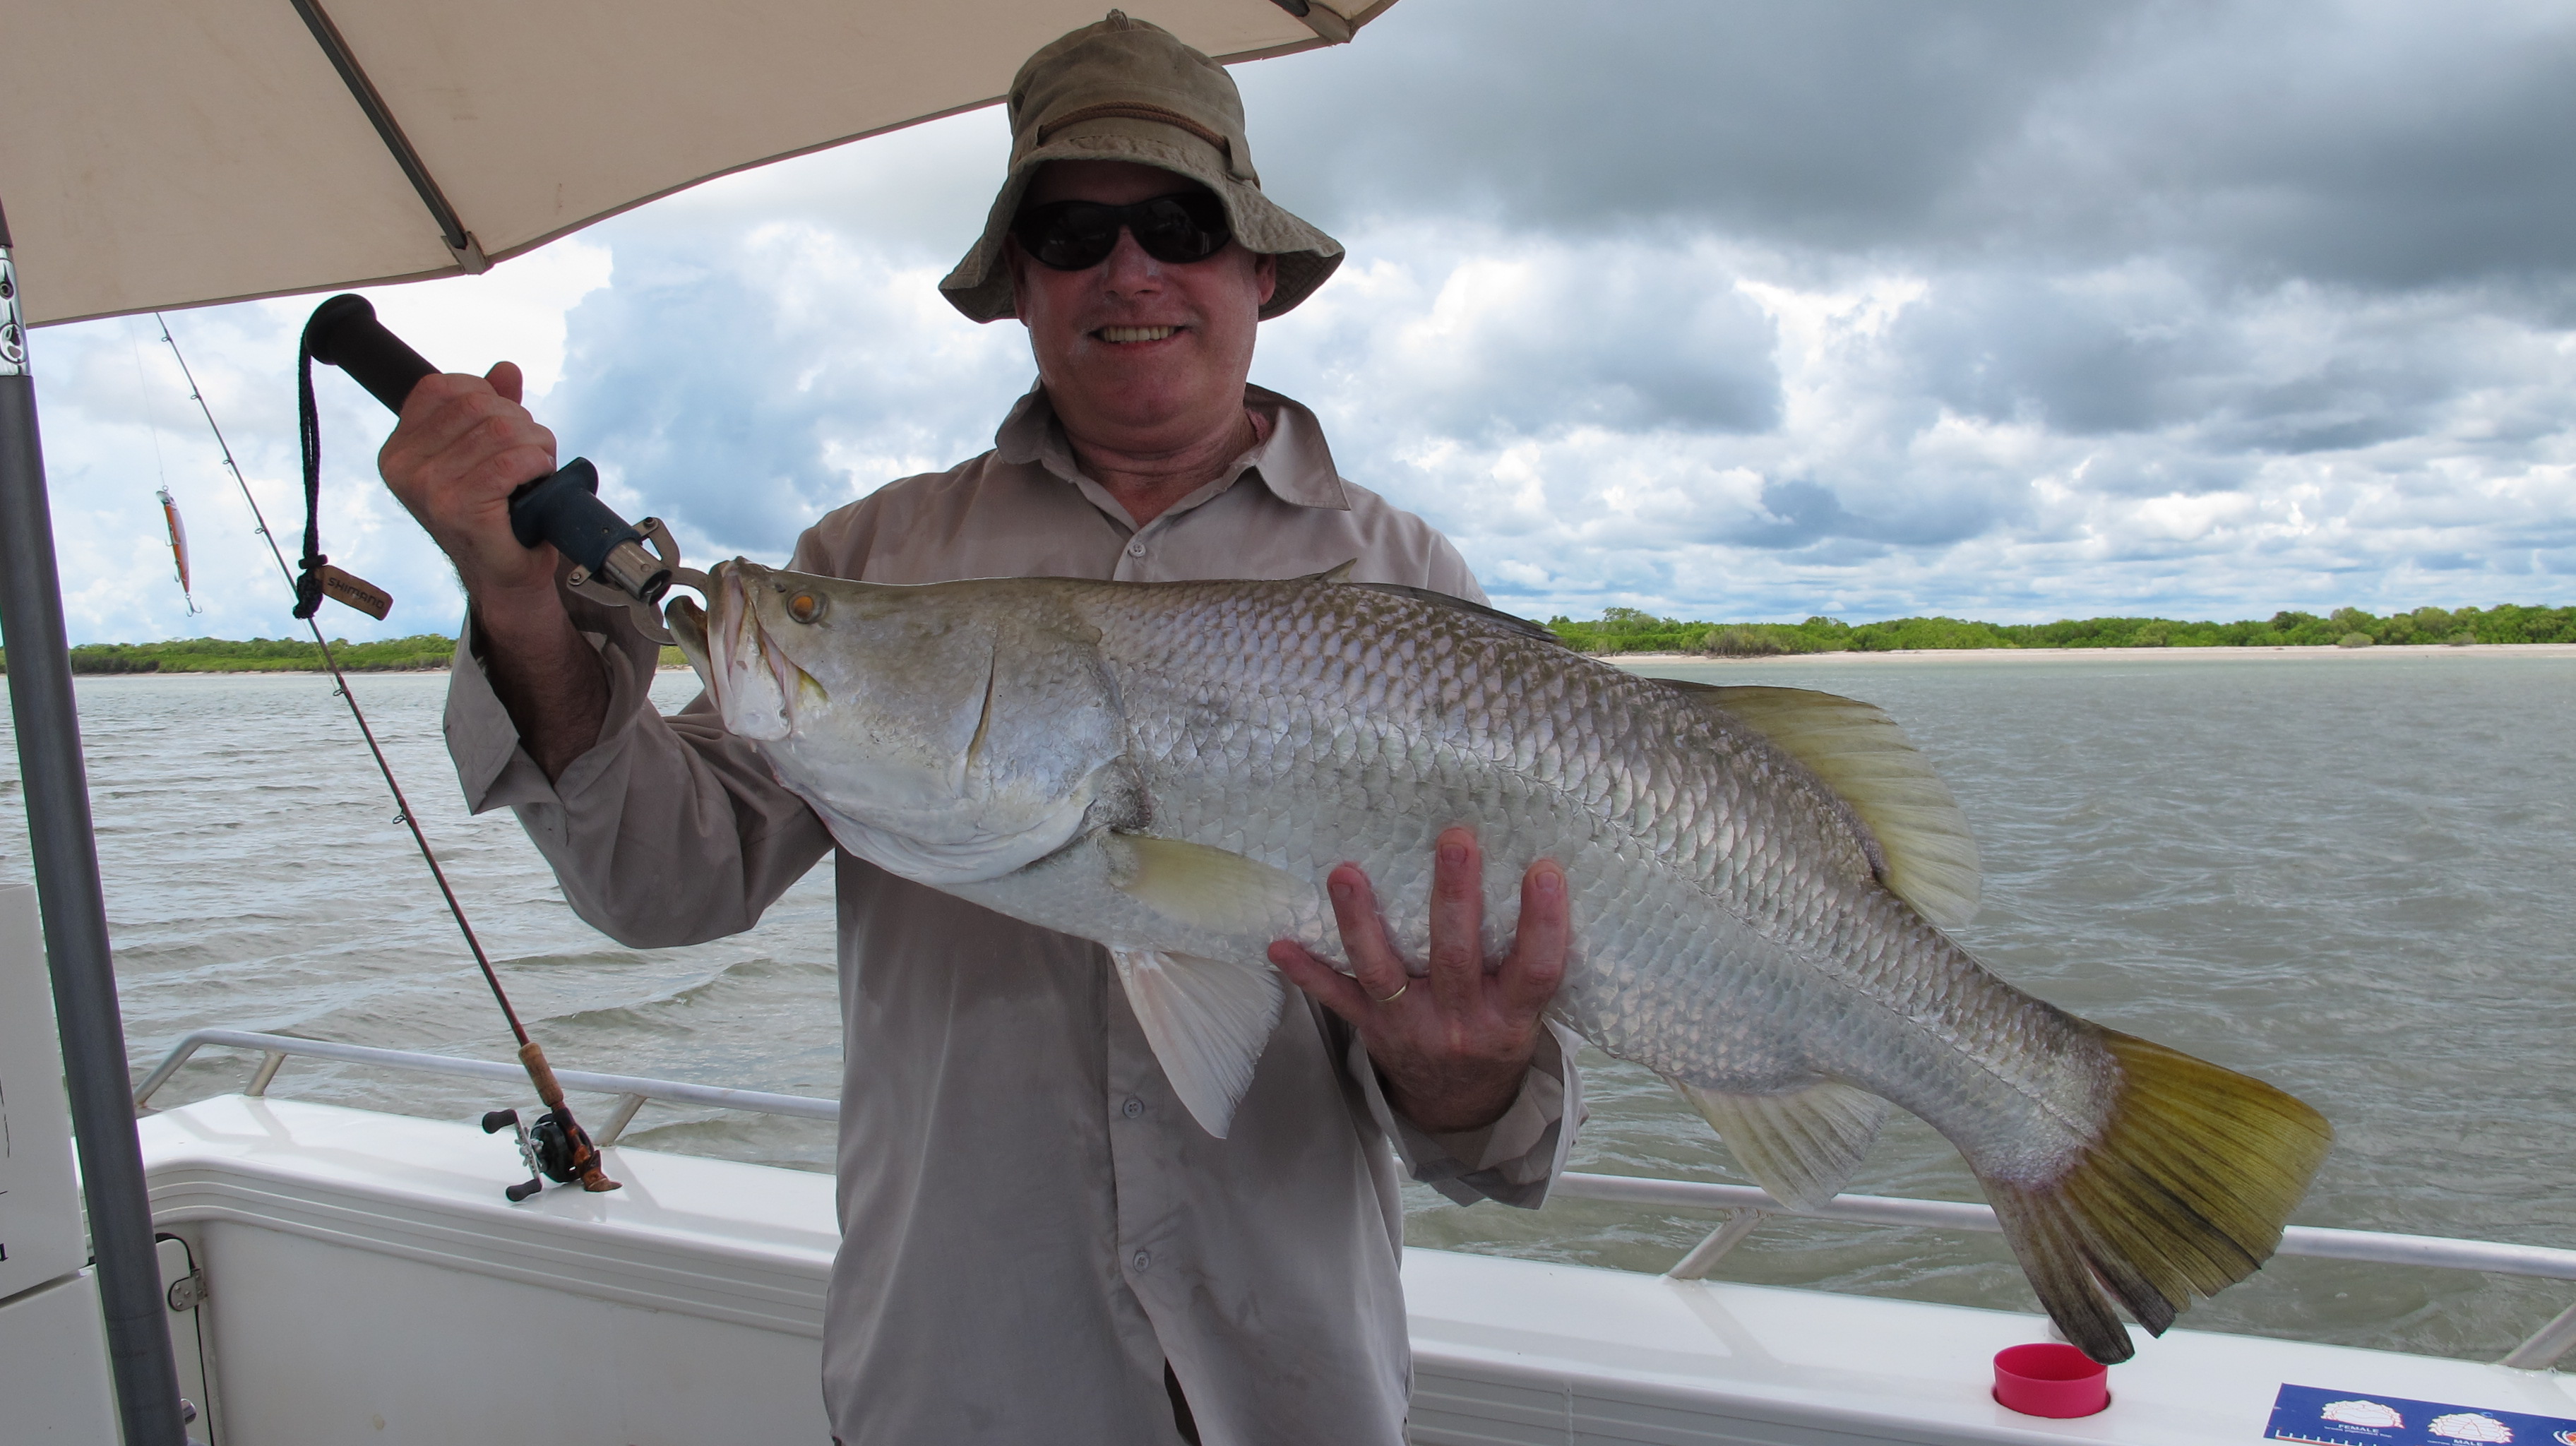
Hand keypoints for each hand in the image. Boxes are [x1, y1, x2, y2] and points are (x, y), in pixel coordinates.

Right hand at [377, 361, 560, 614]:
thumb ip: (491, 409)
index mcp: (399, 450)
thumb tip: (506, 370)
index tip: (505, 425)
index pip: (442, 387)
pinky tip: (539, 478)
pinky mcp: (460, 509)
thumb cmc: (496, 514)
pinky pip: (510, 462)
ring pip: (501, 430)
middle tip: (530, 452)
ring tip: (537, 466)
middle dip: (519, 421)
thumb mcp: (485, 453)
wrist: (505, 576)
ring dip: (535, 443)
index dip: (487, 395)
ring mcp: (429, 489)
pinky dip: (537, 463)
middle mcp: (404, 467)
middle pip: (478, 405)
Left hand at [1269, 827, 1568, 1133]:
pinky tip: (1278, 944)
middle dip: (1455, 896)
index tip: (1544, 870)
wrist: (1460, 1105)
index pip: (1537, 970)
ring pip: (1385, 972)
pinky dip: (1307, 973)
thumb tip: (1535, 866)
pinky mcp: (1372, 1028)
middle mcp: (1461, 1023)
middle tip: (1455, 839)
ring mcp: (1410, 1026)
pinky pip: (1337, 999)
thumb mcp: (1529, 1010)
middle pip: (1456, 956)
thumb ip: (1526, 957)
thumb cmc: (1498, 1035)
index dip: (1544, 922)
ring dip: (1361, 921)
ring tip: (1346, 872)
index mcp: (1512, 1017)